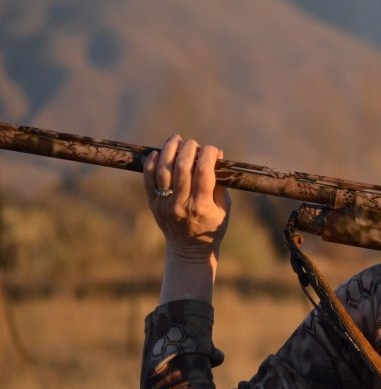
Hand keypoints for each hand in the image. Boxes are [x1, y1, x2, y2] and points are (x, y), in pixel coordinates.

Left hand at [143, 134, 231, 264]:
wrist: (189, 249)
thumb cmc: (212, 226)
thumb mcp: (225, 207)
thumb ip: (220, 183)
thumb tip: (216, 156)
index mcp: (202, 206)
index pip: (203, 172)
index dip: (208, 155)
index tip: (213, 150)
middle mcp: (181, 204)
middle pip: (181, 167)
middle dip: (189, 149)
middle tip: (194, 143)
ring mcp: (164, 204)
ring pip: (163, 170)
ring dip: (170, 149)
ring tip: (176, 139)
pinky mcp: (153, 203)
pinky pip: (148, 179)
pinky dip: (152, 163)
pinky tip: (159, 153)